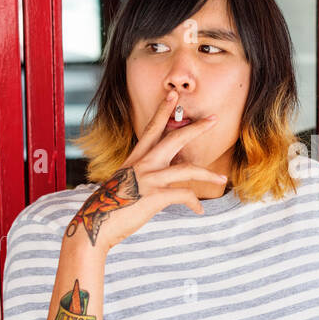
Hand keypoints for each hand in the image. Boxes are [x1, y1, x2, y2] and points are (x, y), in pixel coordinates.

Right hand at [63, 91, 227, 251]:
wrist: (96, 224)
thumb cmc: (112, 206)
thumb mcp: (127, 183)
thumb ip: (145, 175)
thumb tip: (166, 174)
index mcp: (135, 158)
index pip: (152, 128)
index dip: (163, 110)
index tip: (173, 95)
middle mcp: (142, 163)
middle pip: (174, 138)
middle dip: (196, 128)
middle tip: (214, 119)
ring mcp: (149, 178)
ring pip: (187, 169)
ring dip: (208, 174)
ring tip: (222, 178)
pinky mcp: (154, 196)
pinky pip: (184, 195)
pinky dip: (195, 203)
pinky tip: (200, 210)